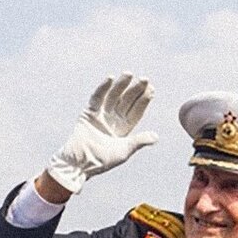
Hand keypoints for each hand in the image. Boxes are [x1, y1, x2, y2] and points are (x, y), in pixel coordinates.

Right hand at [46, 73, 157, 193]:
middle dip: (135, 90)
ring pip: (113, 96)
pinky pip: (97, 98)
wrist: (80, 163)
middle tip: (144, 79)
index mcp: (124, 129)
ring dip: (121, 85)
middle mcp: (114, 120)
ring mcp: (101, 115)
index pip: (136, 111)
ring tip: (129, 74)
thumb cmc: (102, 160)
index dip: (143, 100)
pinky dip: (103, 88)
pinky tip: (110, 78)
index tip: (151, 89)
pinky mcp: (89, 113)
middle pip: (126, 101)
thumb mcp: (124, 150)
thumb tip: (156, 137)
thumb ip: (139, 141)